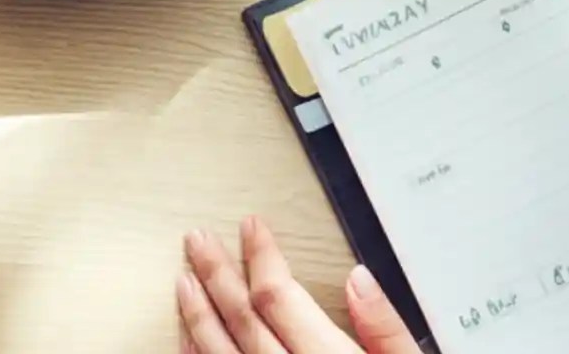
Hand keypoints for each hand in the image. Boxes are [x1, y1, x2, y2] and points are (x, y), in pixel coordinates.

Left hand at [176, 216, 420, 353]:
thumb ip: (386, 329)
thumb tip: (358, 278)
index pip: (278, 300)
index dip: (261, 258)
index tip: (251, 228)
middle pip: (241, 322)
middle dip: (217, 275)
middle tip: (197, 240)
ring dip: (197, 316)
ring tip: (181, 280)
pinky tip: (188, 340)